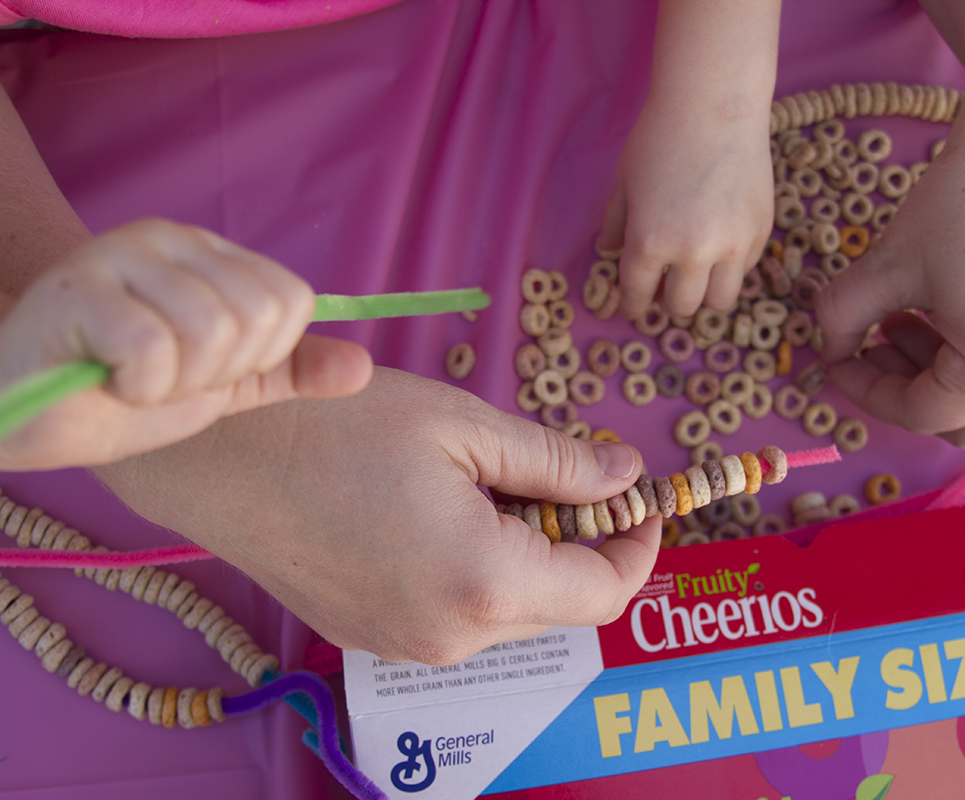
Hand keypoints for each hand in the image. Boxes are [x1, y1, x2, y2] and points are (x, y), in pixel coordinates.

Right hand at [0, 219, 372, 468]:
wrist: (28, 412)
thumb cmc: (121, 390)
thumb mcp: (223, 384)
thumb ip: (289, 370)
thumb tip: (364, 368)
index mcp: (209, 253)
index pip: (291, 301)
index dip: (258, 355)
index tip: (204, 367)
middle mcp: (167, 237)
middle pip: (257, 316)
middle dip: (217, 372)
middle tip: (163, 375)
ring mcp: (118, 254)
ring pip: (210, 332)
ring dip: (175, 383)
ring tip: (133, 377)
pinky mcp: (78, 291)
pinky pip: (153, 349)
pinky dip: (138, 387)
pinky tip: (106, 379)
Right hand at [94, 368, 660, 664]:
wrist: (216, 454)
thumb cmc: (337, 422)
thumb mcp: (465, 424)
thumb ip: (558, 462)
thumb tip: (623, 477)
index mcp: (484, 583)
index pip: (603, 593)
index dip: (636, 546)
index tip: (639, 497)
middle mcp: (450, 637)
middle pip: (560, 607)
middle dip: (582, 544)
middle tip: (567, 472)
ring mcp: (405, 647)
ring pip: (510, 612)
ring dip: (530, 556)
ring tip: (497, 484)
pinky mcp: (371, 637)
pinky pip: (458, 615)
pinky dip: (481, 571)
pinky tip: (451, 512)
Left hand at [600, 98, 773, 317]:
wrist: (715, 105)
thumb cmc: (659, 138)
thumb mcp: (624, 182)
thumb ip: (615, 224)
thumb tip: (608, 252)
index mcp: (651, 243)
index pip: (638, 294)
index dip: (632, 305)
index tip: (634, 306)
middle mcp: (693, 253)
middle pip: (682, 306)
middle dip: (668, 300)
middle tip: (665, 284)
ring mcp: (733, 245)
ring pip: (719, 300)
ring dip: (704, 292)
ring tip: (697, 273)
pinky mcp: (760, 231)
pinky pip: (744, 269)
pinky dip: (729, 266)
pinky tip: (720, 242)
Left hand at [816, 8, 964, 447]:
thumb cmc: (963, 198)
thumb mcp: (883, 266)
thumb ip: (840, 320)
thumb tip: (828, 348)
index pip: (916, 413)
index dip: (865, 390)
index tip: (836, 362)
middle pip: (961, 420)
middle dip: (908, 387)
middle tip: (874, 343)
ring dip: (947, 372)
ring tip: (913, 316)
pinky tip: (960, 303)